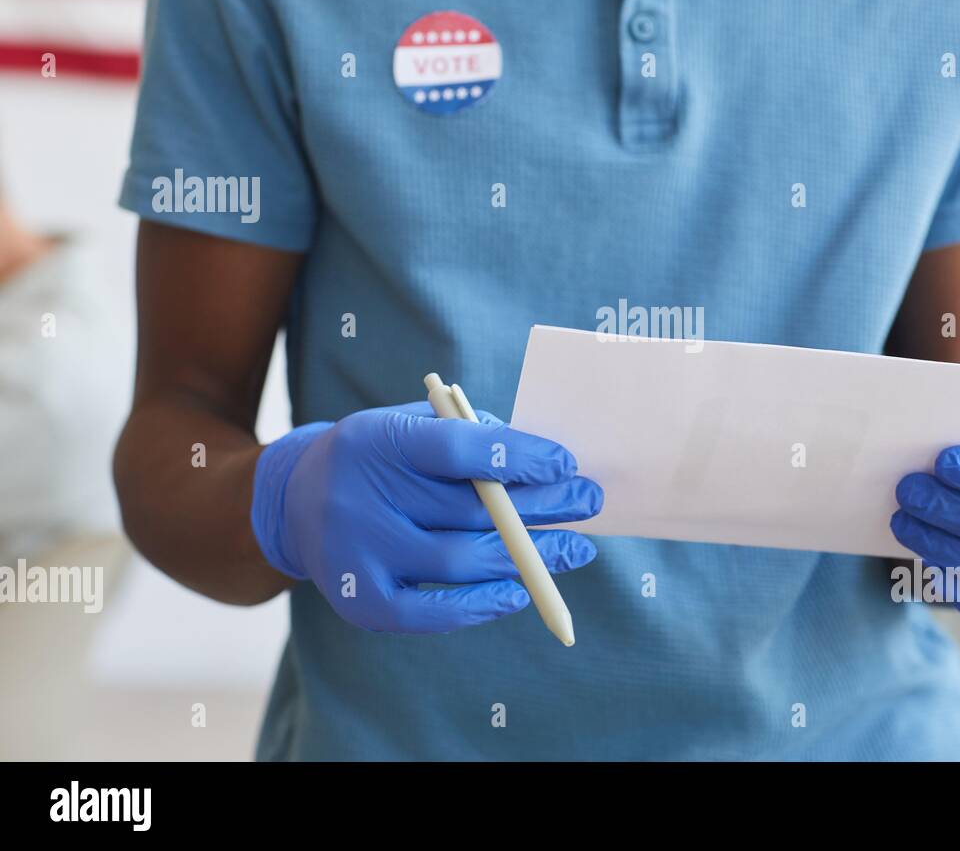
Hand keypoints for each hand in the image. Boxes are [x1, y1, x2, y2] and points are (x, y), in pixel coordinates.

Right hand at [251, 401, 601, 632]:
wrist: (294, 503)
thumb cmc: (379, 458)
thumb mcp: (411, 425)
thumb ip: (470, 436)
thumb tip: (546, 467)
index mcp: (377, 440)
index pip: (460, 447)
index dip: (520, 456)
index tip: (566, 462)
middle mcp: (361, 497)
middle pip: (469, 509)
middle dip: (540, 507)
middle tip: (587, 502)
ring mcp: (357, 554)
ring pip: (459, 561)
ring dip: (527, 556)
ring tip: (575, 548)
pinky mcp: (361, 602)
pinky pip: (432, 612)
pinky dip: (481, 605)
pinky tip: (519, 590)